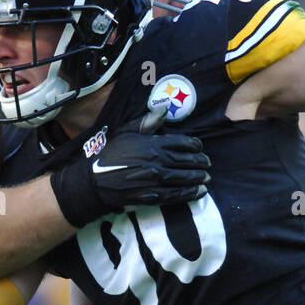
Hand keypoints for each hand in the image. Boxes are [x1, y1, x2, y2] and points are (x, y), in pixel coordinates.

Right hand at [50, 107, 209, 227]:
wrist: (97, 180)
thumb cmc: (112, 154)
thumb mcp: (127, 132)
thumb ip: (148, 122)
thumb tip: (165, 109)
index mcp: (153, 144)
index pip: (182, 143)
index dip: (194, 145)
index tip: (200, 147)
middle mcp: (158, 162)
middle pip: (186, 161)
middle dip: (200, 162)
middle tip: (207, 163)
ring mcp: (156, 180)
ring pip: (184, 178)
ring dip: (199, 178)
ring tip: (207, 178)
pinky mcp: (153, 195)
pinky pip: (176, 194)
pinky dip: (190, 193)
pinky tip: (200, 192)